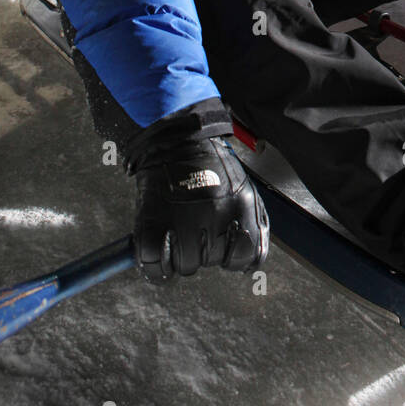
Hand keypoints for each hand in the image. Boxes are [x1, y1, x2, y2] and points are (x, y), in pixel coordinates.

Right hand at [126, 106, 269, 282]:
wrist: (177, 139)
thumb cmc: (210, 165)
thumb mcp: (243, 189)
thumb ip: (249, 223)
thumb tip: (249, 261)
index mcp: (242, 207)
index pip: (248, 256)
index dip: (234, 257)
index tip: (223, 251)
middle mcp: (217, 216)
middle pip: (211, 262)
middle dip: (202, 252)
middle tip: (193, 230)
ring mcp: (185, 220)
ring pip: (185, 266)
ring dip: (178, 257)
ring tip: (175, 232)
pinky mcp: (154, 222)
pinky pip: (155, 262)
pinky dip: (154, 265)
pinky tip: (157, 252)